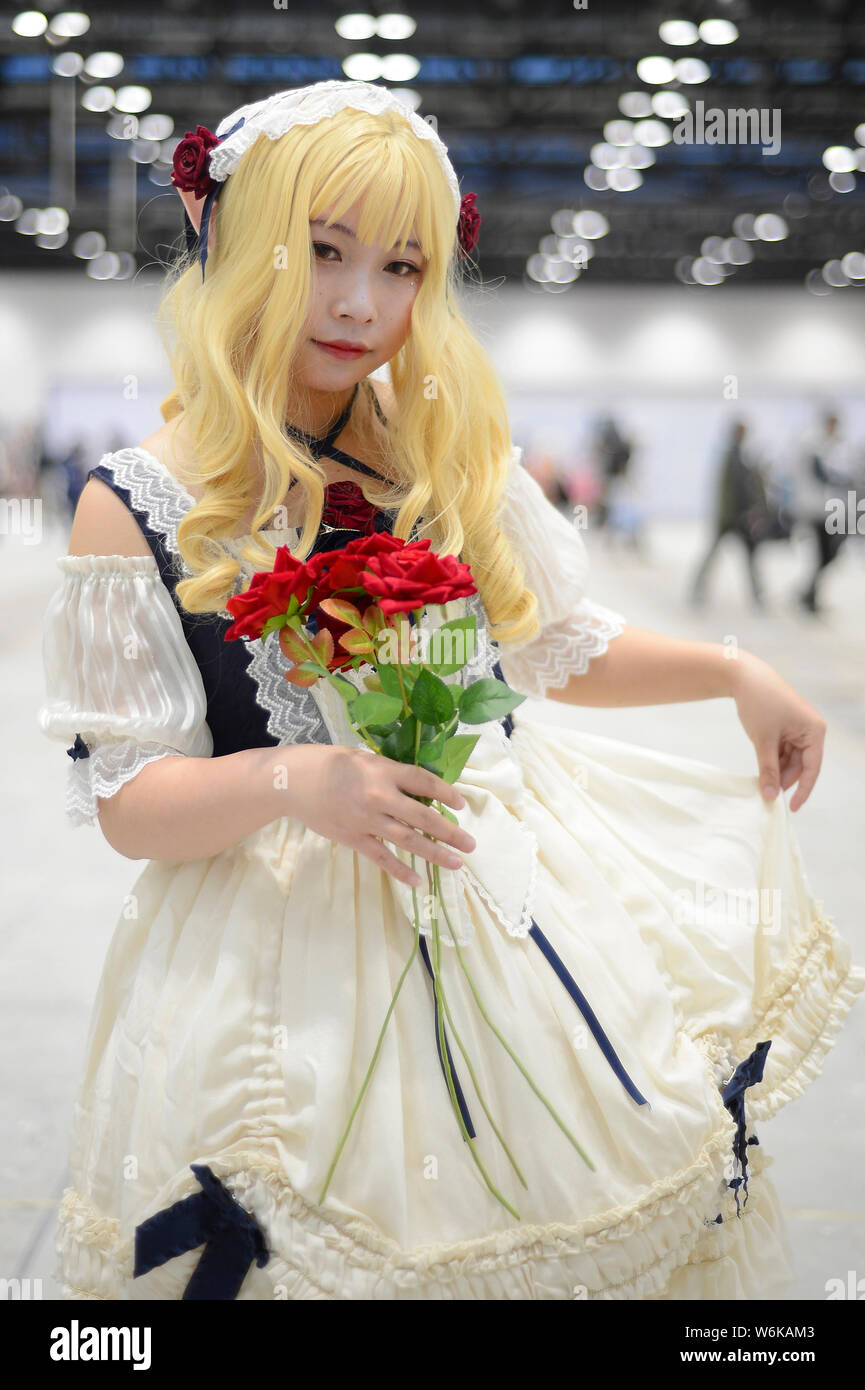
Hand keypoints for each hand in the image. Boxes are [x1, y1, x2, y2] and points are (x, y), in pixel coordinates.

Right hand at [277, 744, 475, 886]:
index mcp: (383, 772)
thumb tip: (419, 788)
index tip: (461, 804)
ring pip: (407, 839)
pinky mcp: (354, 838)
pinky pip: (381, 857)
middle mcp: (379, 797)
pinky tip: (417, 881)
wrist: (295, 782)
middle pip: (422, 816)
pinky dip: (399, 870)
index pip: (423, 781)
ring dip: (434, 853)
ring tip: (456, 862)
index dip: (445, 793)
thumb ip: (391, 773)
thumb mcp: (364, 759)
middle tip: (471, 844)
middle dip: (449, 832)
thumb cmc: (331, 764)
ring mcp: (366, 820)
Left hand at [729, 650, 826, 810]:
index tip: (792, 809)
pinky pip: (782, 752)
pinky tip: (761, 772)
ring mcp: (798, 730)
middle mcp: (811, 731)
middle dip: (783, 779)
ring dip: (776, 771)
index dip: (802, 790)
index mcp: (814, 731)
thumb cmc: (759, 704)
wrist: (744, 676)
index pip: (812, 768)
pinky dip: (772, 761)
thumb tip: (770, 796)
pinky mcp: (786, 728)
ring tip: (760, 783)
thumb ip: (768, 770)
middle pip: (800, 766)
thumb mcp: (764, 741)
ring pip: (789, 760)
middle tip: (765, 796)